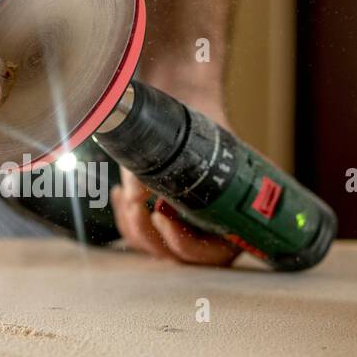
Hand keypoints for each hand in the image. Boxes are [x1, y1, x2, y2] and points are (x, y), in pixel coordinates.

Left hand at [109, 83, 239, 266]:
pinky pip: (143, 237)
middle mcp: (214, 223)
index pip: (216, 254)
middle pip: (183, 259)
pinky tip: (120, 194)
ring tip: (125, 195)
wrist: (183, 96)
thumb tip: (134, 196)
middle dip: (153, 238)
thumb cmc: (194, 117)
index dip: (187, 247)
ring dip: (136, 229)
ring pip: (158, 250)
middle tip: (136, 209)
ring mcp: (187, 223)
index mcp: (237, 211)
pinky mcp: (162, 218)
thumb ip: (160, 165)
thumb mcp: (187, 138)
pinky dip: (127, 220)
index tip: (162, 216)